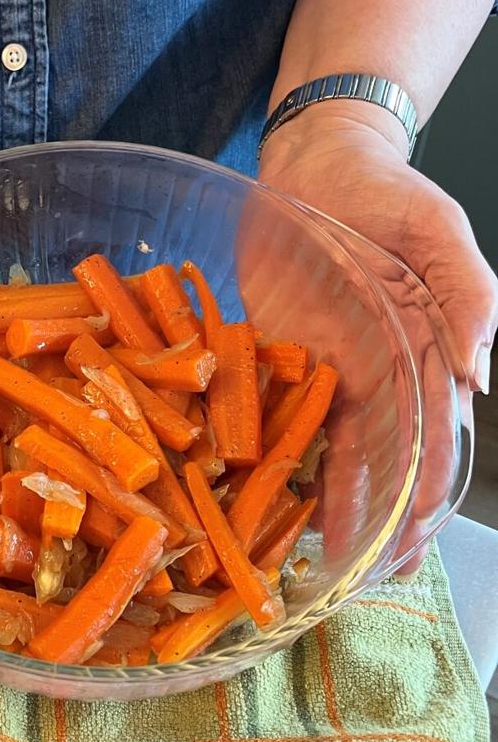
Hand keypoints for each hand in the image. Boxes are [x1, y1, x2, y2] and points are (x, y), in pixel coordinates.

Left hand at [257, 105, 496, 569]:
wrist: (317, 164)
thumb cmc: (388, 195)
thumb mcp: (441, 231)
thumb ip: (467, 295)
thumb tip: (481, 375)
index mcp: (421, 354)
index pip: (427, 439)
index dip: (421, 494)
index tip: (412, 542)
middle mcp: (375, 374)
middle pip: (381, 463)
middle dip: (380, 523)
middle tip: (370, 578)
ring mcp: (324, 371)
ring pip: (329, 454)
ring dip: (330, 510)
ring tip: (324, 566)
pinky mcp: (274, 358)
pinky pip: (274, 416)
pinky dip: (273, 460)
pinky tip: (266, 506)